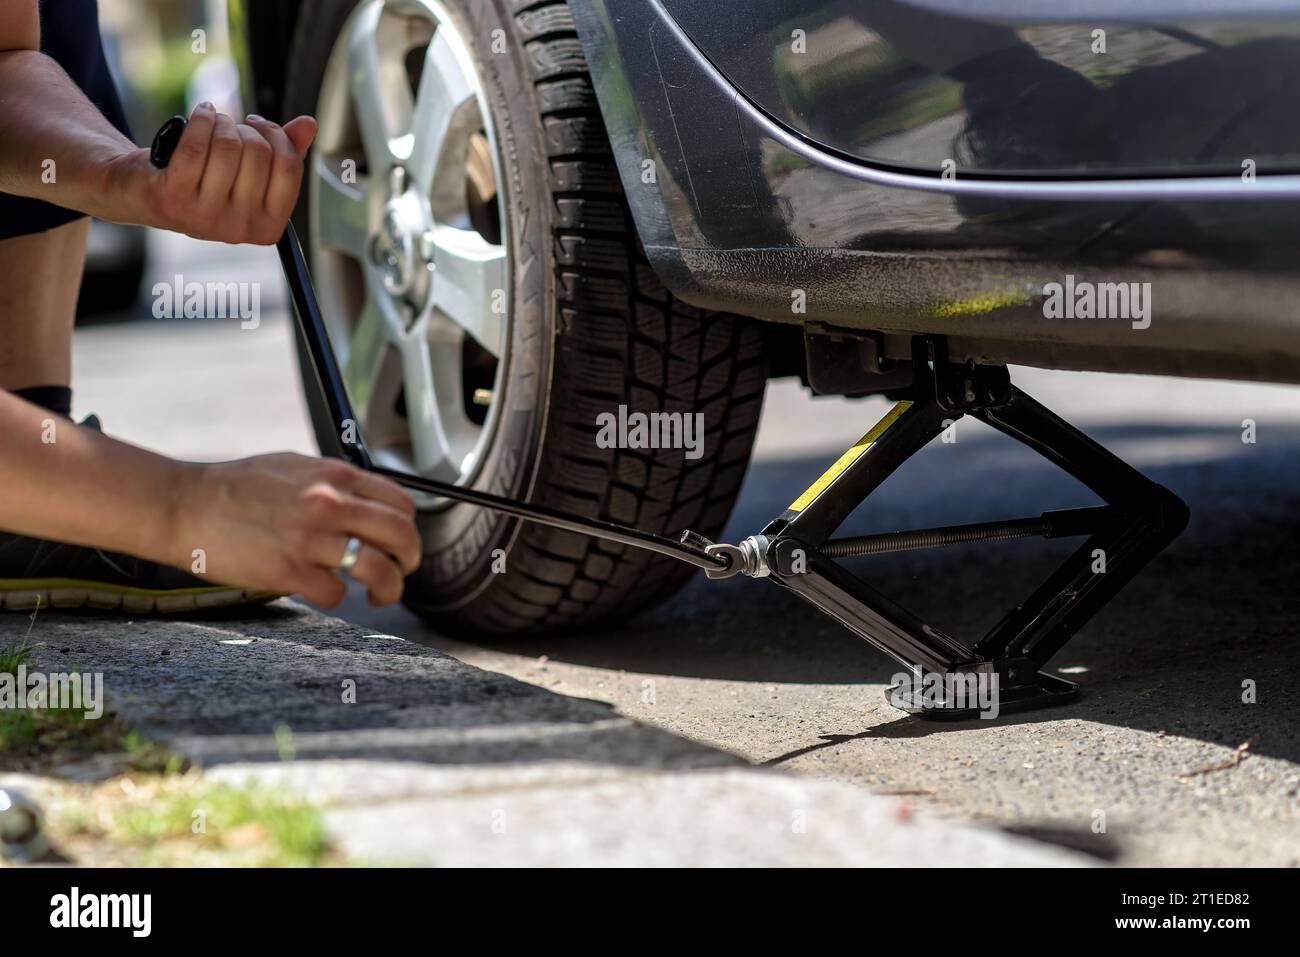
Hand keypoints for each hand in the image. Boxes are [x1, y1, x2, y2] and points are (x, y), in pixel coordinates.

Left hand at [112, 102, 316, 244]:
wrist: (144, 195)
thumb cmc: (205, 180)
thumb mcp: (250, 173)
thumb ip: (285, 153)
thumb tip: (309, 125)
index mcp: (269, 227)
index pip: (289, 167)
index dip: (278, 135)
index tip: (261, 126)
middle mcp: (240, 229)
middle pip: (259, 153)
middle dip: (246, 128)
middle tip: (232, 127)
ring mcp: (206, 217)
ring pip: (228, 146)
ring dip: (221, 122)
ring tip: (212, 123)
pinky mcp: (174, 199)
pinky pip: (197, 146)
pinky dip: (200, 120)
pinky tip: (200, 114)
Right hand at [170, 453, 422, 607]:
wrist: (185, 505)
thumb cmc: (235, 487)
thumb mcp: (295, 466)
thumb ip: (335, 483)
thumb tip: (367, 501)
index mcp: (335, 475)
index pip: (401, 502)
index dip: (408, 527)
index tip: (401, 541)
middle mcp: (330, 504)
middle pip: (402, 536)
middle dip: (411, 560)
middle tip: (403, 570)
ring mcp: (311, 539)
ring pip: (381, 570)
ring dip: (390, 589)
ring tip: (380, 594)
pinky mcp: (290, 571)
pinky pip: (337, 595)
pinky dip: (337, 598)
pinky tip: (324, 590)